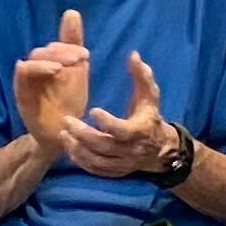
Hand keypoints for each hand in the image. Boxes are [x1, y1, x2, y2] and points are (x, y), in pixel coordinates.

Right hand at [14, 7, 92, 155]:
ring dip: (45, 63)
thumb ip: (72, 43)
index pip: (52, 48)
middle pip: (40, 54)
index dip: (67, 47)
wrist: (64, 132)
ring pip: (28, 65)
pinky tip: (51, 71)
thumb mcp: (76, 70)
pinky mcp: (22, 99)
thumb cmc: (68, 100)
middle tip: (79, 58)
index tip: (85, 55)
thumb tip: (71, 12)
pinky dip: (32, 74)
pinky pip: (20, 82)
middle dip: (59, 53)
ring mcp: (26, 85)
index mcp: (47, 63)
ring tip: (63, 67)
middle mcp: (34, 72)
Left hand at [66, 50, 177, 179]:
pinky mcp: (115, 171)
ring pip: (98, 161)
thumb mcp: (150, 95)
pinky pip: (96, 170)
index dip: (107, 122)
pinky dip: (81, 161)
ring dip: (78, 149)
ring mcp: (123, 164)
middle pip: (104, 147)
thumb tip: (133, 55)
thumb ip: (142, 76)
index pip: (121, 130)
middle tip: (66, 120)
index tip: (91, 109)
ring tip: (64, 134)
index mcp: (140, 131)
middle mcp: (131, 150)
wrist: (160, 149)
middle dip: (83, 135)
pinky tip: (70, 147)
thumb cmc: (150, 116)